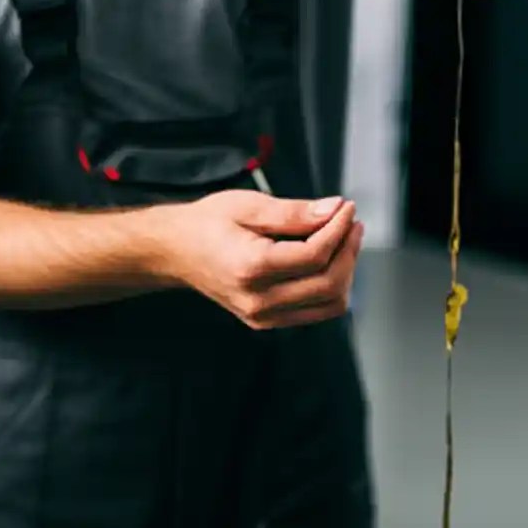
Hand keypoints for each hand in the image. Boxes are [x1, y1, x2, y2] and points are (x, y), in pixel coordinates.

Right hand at [158, 191, 363, 329]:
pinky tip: (328, 258)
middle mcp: (258, 300)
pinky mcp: (267, 322)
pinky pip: (316, 310)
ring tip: (343, 239)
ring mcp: (263, 317)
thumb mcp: (248, 205)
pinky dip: (331, 285)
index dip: (339, 230)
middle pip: (329, 284)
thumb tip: (334, 210)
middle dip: (348, 250)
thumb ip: (294, 212)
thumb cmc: (209, 223)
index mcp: (251, 268)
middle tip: (351, 222)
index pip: (315, 256)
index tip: (347, 208)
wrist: (176, 251)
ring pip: (329, 304)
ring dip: (345, 270)